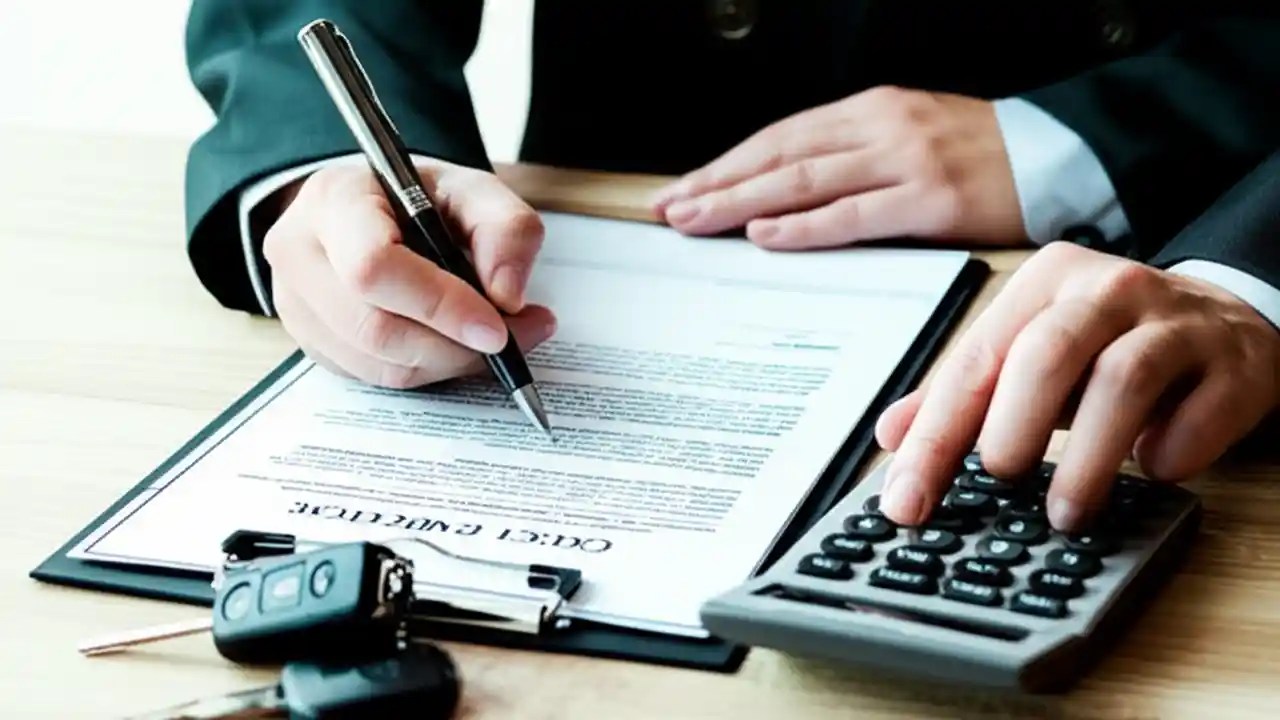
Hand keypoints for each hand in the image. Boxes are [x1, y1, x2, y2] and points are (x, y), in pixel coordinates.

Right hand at [262, 159, 555, 387]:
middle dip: (453, 346)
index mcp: (333, 200)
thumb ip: (505, 229)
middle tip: (510, 339)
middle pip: (374, 328)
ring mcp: (296, 304)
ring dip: (447, 363)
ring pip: (377, 363)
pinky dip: (427, 370)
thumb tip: (507, 297)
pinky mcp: (311, 342)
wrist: (371, 209)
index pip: (373, 267)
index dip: (439, 305)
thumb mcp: (473, 191)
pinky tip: (454, 344)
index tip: (496, 329)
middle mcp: (298, 253)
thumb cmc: (418, 199)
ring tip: (493, 340)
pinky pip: (374, 377)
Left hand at [652, 86, 1026, 248]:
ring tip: (695, 221)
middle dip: (716, 184)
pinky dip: (803, 226)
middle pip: (778, 156)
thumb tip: (780, 196)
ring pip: (803, 181)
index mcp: (869, 112)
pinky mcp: (931, 198)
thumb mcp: (905, 138)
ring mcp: (904, 160)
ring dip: (741, 203)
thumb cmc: (978, 155)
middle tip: (669, 210)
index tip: (681, 190)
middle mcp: (879, 127)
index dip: (724, 166)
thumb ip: (848, 159)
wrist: (1060, 154)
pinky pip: (852, 214)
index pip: (778, 139)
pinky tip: (764, 235)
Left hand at [874, 242, 1279, 531]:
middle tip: (997, 482)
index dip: (934, 437)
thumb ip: (964, 391)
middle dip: (1012, 427)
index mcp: (1044, 285)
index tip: (906, 501)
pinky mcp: (1236, 362)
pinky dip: (1173, 450)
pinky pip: (1202, 411)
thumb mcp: (1030, 351)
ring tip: (1065, 513)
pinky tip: (1153, 469)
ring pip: (1122, 381)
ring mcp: (1177, 323)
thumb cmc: (1110, 345)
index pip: (974, 361)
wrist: (1226, 321)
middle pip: (1046, 354)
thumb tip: (890, 434)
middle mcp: (1108, 290)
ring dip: (1087, 458)